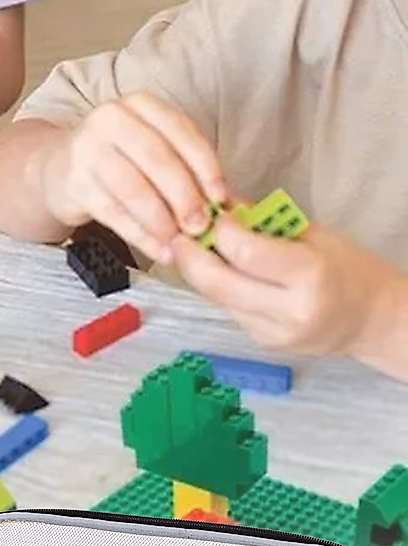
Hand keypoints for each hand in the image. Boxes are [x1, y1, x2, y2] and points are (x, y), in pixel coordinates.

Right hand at [42, 91, 228, 261]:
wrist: (56, 170)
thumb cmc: (114, 162)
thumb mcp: (149, 151)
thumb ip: (186, 171)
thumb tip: (230, 205)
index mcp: (141, 105)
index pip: (181, 133)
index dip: (205, 167)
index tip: (222, 198)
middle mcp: (112, 119)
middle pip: (158, 160)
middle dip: (184, 197)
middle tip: (201, 227)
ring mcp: (89, 150)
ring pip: (134, 188)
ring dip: (161, 221)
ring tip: (179, 243)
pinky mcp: (74, 183)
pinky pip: (113, 213)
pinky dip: (139, 235)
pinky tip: (157, 249)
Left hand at [172, 215, 406, 362]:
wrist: (367, 318)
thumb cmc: (346, 268)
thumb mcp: (313, 235)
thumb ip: (265, 224)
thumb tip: (222, 203)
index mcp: (309, 276)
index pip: (246, 253)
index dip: (220, 232)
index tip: (211, 215)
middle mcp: (287, 310)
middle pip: (218, 283)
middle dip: (190, 258)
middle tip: (178, 237)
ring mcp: (271, 332)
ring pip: (217, 299)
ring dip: (197, 274)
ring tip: (192, 251)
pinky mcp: (260, 342)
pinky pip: (227, 310)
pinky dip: (217, 289)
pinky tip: (216, 273)